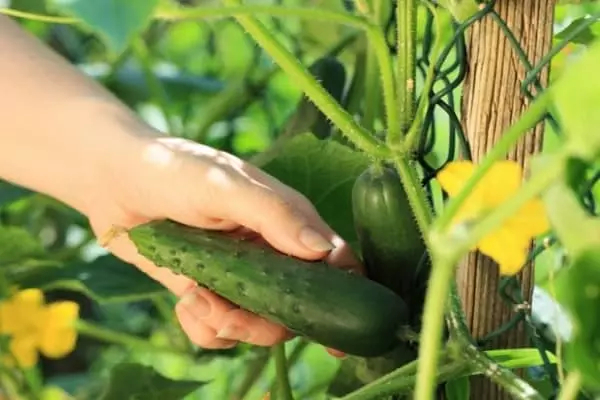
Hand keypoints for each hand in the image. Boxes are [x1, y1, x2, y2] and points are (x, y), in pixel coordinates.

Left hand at [89, 134, 362, 355]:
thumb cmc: (173, 170)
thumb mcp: (224, 185)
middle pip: (296, 308)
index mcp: (288, 221)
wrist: (113, 180)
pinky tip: (185, 302)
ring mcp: (242, 275)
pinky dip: (204, 327)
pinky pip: (221, 331)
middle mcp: (272, 252)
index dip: (346, 297)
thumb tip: (324, 252)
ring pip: (260, 325)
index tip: (337, 336)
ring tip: (195, 298)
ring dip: (228, 324)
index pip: (334, 262)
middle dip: (264, 322)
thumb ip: (275, 214)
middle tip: (225, 313)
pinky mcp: (210, 291)